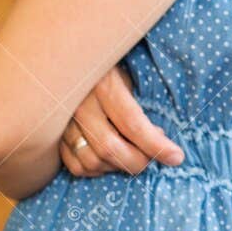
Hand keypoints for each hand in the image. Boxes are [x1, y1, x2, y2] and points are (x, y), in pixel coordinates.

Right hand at [59, 65, 184, 177]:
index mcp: (102, 85)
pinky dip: (98, 170)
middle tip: (155, 158)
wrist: (69, 59)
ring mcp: (63, 123)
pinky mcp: (54, 136)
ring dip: (118, 166)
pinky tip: (112, 160)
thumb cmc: (108, 67)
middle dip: (138, 161)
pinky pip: (76, 166)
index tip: (176, 157)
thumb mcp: (127, 73)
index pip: (132, 123)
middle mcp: (79, 106)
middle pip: (110, 148)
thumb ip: (140, 102)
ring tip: (133, 154)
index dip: (155, 145)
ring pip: (92, 161)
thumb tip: (160, 134)